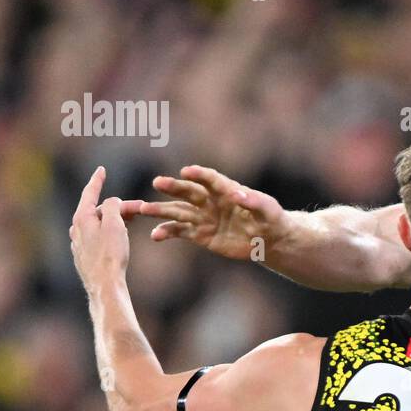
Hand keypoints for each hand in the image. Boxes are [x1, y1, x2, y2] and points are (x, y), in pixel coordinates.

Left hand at [69, 167, 128, 288]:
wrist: (105, 285)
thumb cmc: (110, 254)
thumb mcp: (115, 224)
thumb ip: (113, 207)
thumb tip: (111, 202)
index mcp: (82, 218)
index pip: (90, 193)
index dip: (98, 180)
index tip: (101, 170)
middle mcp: (76, 229)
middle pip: (99, 211)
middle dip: (119, 207)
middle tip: (140, 208)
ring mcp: (79, 244)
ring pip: (99, 225)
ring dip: (115, 220)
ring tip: (132, 222)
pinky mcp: (85, 257)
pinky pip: (98, 238)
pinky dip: (110, 233)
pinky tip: (120, 240)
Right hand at [119, 165, 286, 261]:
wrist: (267, 239)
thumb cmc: (270, 218)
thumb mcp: (268, 210)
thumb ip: (254, 201)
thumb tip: (238, 195)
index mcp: (226, 190)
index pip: (211, 179)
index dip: (199, 175)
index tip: (186, 171)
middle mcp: (211, 201)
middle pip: (189, 192)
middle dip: (173, 187)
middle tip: (157, 183)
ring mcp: (203, 217)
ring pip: (178, 211)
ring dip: (160, 210)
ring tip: (141, 209)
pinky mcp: (200, 234)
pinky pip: (180, 231)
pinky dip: (167, 232)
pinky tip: (155, 235)